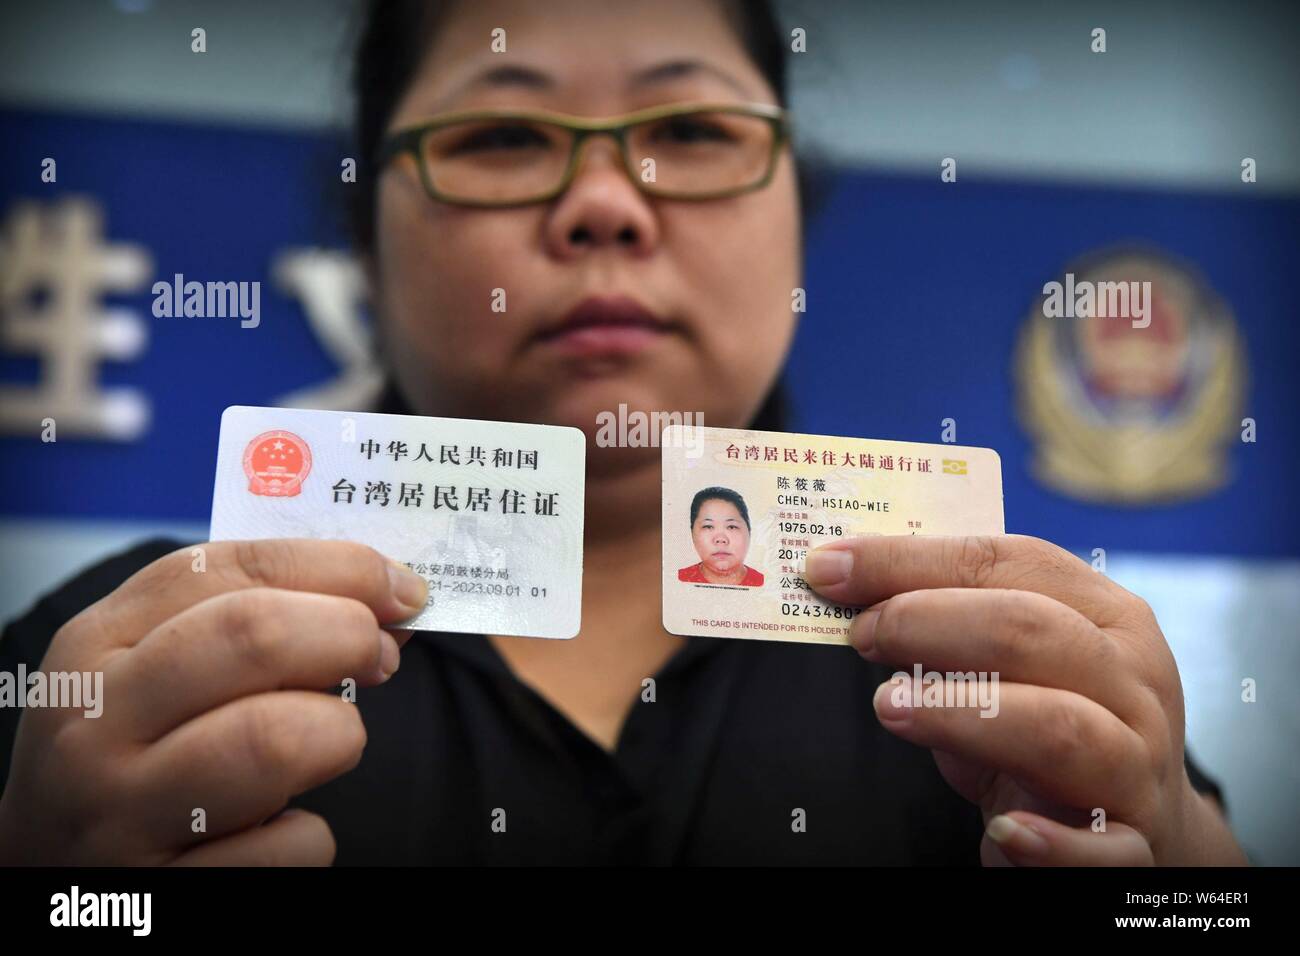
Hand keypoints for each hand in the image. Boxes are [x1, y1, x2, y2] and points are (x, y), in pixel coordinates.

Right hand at [0, 539, 427, 864]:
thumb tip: (391, 601)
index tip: (403, 590)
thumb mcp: (161, 664)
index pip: (231, 569)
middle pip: (254, 636)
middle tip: (382, 657)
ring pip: (276, 740)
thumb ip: (255, 616)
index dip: (341, 569)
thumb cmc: (137, 746)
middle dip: (350, 635)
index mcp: (98, 641)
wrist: (54, 871)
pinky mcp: (165, 893)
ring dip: (339, 735)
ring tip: (331, 742)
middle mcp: (96, 721)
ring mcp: (121, 812)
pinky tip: (280, 827)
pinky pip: (286, 846)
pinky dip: (309, 833)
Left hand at [804, 534, 1246, 865]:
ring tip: (891, 706)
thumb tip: (848, 582)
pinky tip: (1000, 831)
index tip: (831, 567)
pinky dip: (1051, 842)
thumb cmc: (1048, 721)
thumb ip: (951, 622)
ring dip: (964, 713)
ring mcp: (1139, 764)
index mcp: (1106, 614)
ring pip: (1059, 728)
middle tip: (861, 634)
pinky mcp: (1135, 844)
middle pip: (1032, 631)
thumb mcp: (1010, 662)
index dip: (911, 560)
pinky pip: (1101, 848)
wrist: (1137, 826)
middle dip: (928, 622)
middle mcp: (1133, 681)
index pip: (1008, 562)